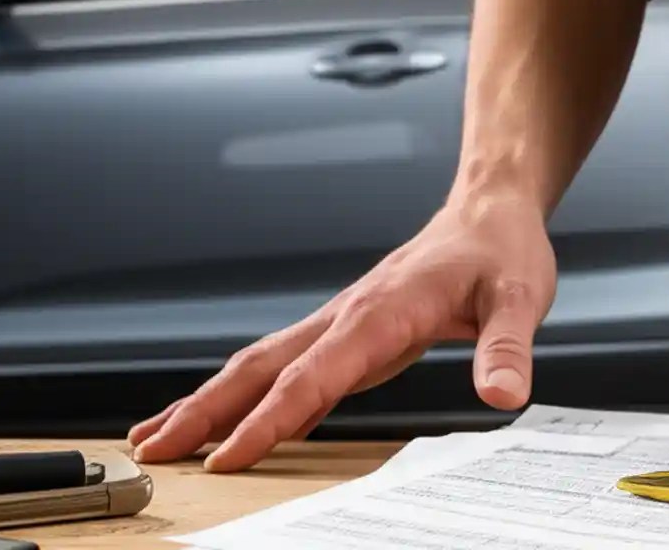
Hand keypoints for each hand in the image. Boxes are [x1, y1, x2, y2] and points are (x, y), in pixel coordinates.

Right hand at [126, 193, 557, 471]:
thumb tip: (501, 394)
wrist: (488, 212)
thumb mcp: (518, 299)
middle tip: (150, 451)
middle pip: (257, 367)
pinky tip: (234, 427)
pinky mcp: (347, 332)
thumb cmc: (500, 252)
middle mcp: (346, 316)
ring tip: (160, 438)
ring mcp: (340, 323)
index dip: (268, 420)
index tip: (226, 456)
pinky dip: (249, 399)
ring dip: (208, 402)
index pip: (312, 375)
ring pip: (259, 365)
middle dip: (202, 411)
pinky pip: (286, 369)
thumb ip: (506, 348)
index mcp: (379, 312)